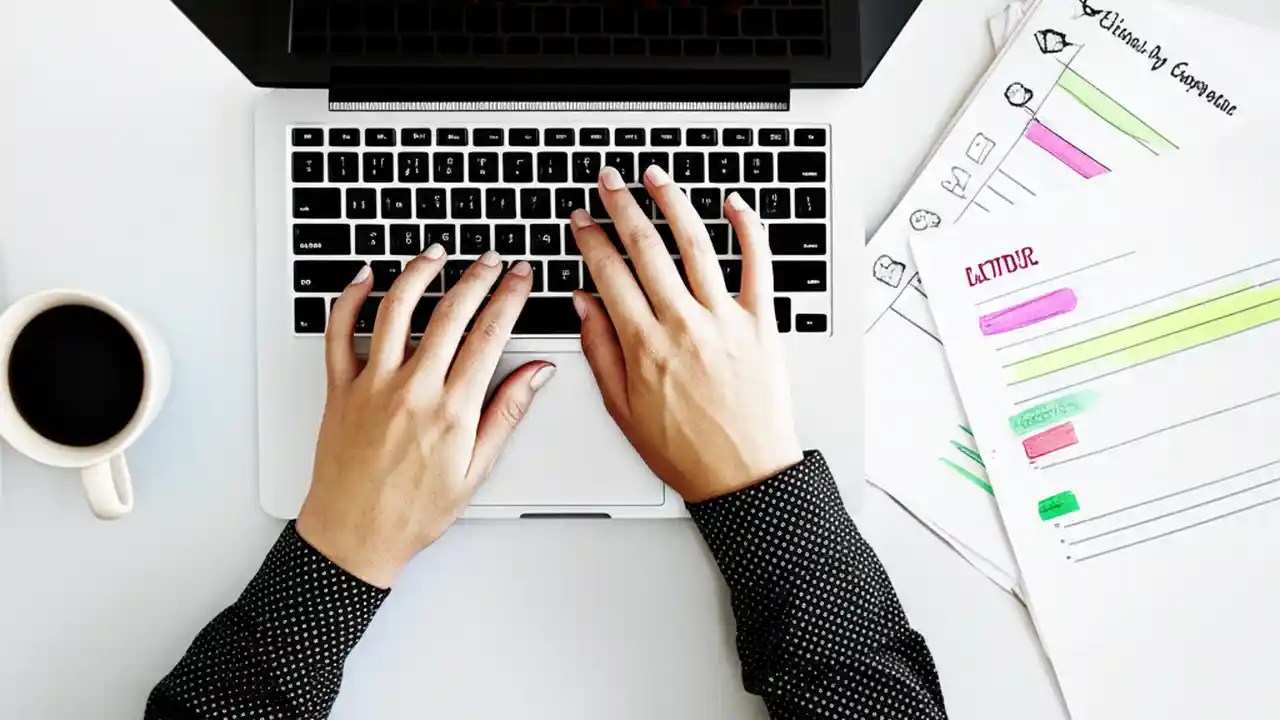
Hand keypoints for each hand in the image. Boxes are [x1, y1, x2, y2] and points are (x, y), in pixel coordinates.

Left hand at [297, 249, 554, 587]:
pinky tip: (366, 278)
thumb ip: (506, 413)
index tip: (522, 275)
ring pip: (397, 309)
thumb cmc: (412, 513)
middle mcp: (411, 389)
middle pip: (450, 312)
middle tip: (492, 259)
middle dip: (477, 276)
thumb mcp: (476, 470)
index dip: (510, 297)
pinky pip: (339, 333)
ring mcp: (371, 384)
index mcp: (451, 410)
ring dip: (420, 272)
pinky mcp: (339, 389)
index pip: (489, 335)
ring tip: (438, 253)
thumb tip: (536, 373)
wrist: (352, 538)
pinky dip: (350, 299)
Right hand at [571, 165, 803, 502]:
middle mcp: (683, 323)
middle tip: (608, 181)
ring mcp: (724, 318)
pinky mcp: (761, 322)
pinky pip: (757, 264)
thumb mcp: (623, 408)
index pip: (609, 273)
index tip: (580, 220)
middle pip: (646, 247)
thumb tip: (583, 303)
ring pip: (695, 243)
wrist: (744, 476)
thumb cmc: (685, 450)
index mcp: (644, 345)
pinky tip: (733, 203)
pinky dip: (747, 228)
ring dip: (671, 202)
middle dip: (620, 206)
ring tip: (654, 176)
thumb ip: (600, 351)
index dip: (590, 239)